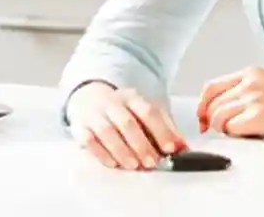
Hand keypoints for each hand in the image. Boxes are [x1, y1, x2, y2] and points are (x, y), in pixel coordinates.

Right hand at [66, 82, 187, 170]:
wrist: (88, 98)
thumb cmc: (123, 111)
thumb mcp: (144, 113)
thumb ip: (165, 129)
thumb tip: (183, 148)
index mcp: (132, 97)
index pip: (148, 111)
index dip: (161, 130)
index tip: (170, 149)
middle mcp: (112, 103)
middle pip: (127, 122)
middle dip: (141, 144)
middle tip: (152, 162)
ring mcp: (95, 114)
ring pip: (107, 130)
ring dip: (122, 150)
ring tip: (134, 165)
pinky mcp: (80, 126)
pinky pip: (88, 139)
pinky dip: (101, 152)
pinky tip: (113, 163)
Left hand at [196, 67, 263, 138]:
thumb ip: (250, 91)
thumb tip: (229, 110)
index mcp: (251, 73)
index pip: (212, 87)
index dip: (203, 105)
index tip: (203, 119)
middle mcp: (249, 83)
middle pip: (211, 103)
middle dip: (210, 121)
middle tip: (215, 133)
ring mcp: (253, 99)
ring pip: (217, 117)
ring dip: (222, 130)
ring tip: (238, 134)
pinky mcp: (259, 117)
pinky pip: (231, 129)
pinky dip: (234, 136)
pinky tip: (248, 136)